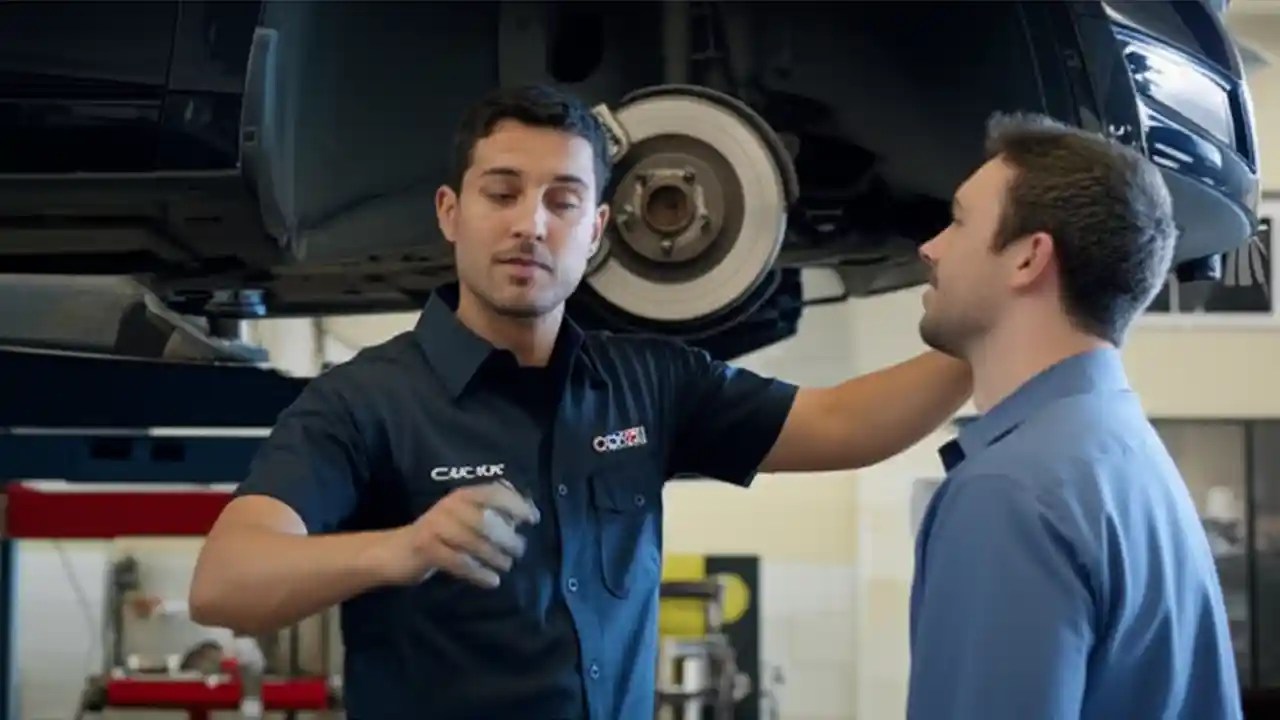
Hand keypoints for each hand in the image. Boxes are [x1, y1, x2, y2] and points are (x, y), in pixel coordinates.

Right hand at [379, 481, 539, 588]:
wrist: (397, 551)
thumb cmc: (440, 535)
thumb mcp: (464, 517)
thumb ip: (491, 513)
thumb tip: (527, 513)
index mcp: (461, 495)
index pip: (493, 493)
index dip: (516, 504)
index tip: (533, 519)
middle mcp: (449, 507)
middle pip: (486, 521)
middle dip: (507, 538)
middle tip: (519, 551)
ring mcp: (436, 527)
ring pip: (474, 542)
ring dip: (495, 557)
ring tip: (507, 566)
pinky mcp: (427, 549)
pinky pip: (460, 562)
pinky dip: (479, 573)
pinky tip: (492, 581)